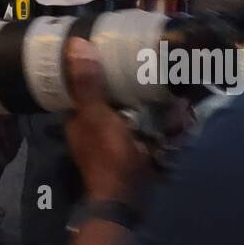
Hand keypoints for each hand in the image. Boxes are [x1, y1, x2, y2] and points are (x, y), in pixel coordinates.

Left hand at [63, 39, 150, 201]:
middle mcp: (91, 128)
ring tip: (156, 77)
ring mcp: (112, 139)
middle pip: (104, 97)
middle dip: (120, 82)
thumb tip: (75, 45)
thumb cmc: (108, 156)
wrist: (128, 200)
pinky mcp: (132, 148)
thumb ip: (87, 85)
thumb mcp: (97, 116)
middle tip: (139, 61)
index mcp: (77, 119)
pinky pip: (142, 125)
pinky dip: (152, 115)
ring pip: (125, 110)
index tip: (104, 48)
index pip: (78, 86)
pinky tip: (168, 103)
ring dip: (140, 98)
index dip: (88, 67)